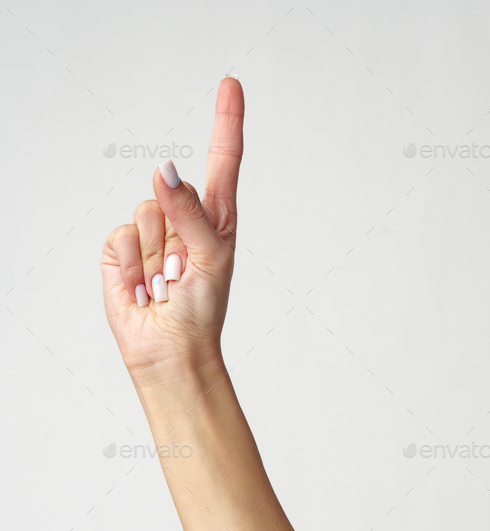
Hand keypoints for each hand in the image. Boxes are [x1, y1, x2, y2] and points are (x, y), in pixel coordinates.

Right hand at [100, 77, 243, 386]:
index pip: (222, 161)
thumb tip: (163, 172)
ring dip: (154, 253)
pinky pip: (121, 235)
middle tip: (182, 269)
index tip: (230, 85)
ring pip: (145, 211)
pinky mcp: (122, 249)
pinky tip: (143, 287)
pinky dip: (131, 265)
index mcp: (216, 218)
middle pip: (172, 188)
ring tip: (164, 281)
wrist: (170, 349)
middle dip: (175, 229)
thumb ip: (190, 212)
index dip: (225, 122)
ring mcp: (151, 233)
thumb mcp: (211, 257)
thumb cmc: (202, 310)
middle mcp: (182, 219)